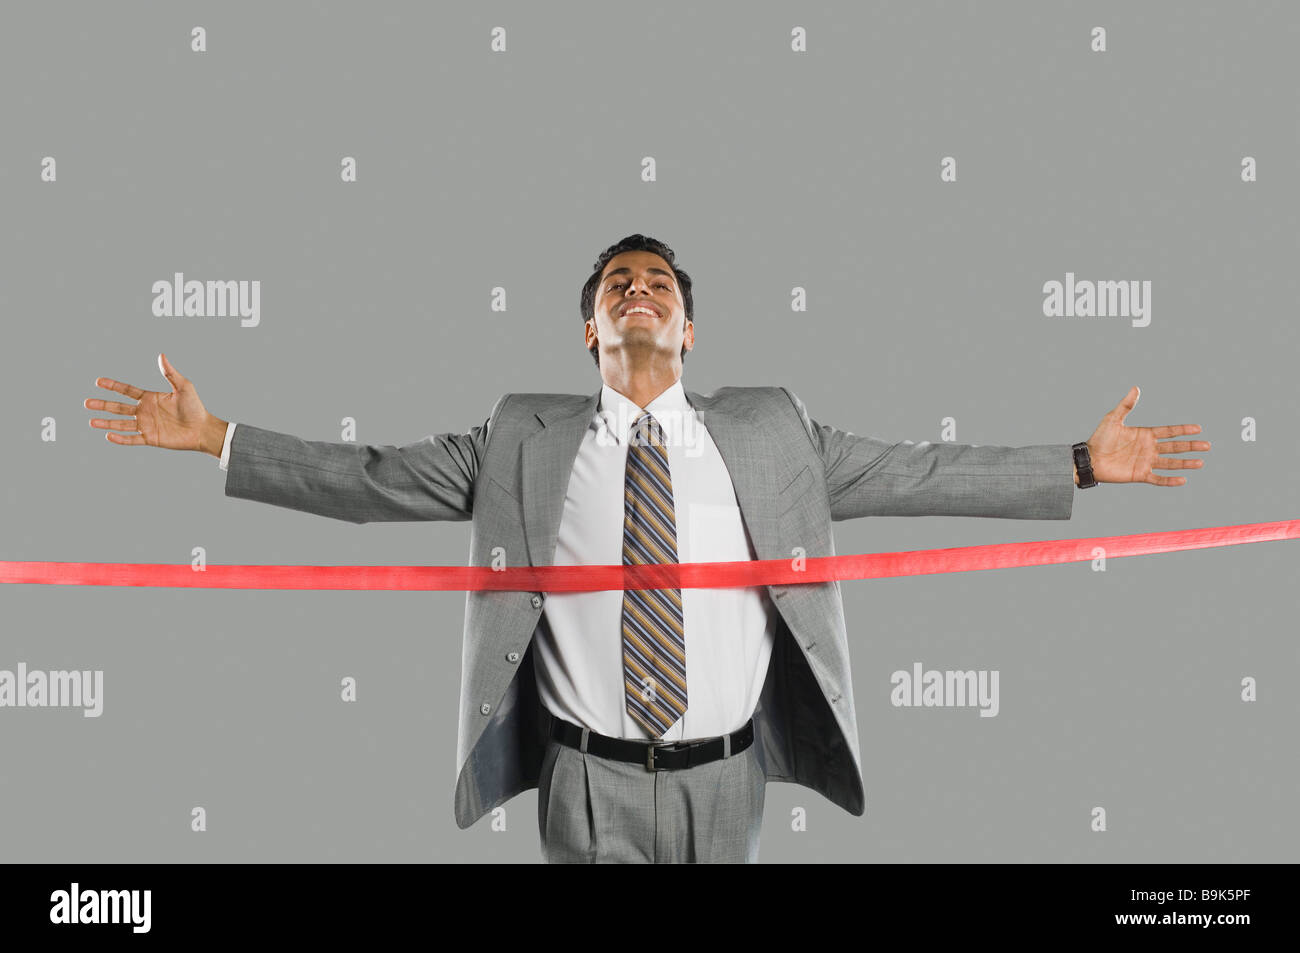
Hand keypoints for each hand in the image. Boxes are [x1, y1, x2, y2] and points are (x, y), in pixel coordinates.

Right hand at [84, 353, 222, 452]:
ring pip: (121, 424)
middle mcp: (145, 411)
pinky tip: (108, 436)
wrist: (202, 429)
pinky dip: (121, 438)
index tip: (98, 381)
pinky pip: (132, 439)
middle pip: (119, 407)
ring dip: (107, 423)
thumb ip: (170, 373)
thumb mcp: (183, 387)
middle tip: (86, 403)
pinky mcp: (151, 438)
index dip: (113, 386)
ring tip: (91, 421)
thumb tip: (161, 355)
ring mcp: (146, 425)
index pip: (127, 390)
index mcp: (150, 398)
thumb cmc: (195, 407)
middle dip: (103, 405)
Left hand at [1082, 386, 1209, 485]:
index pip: (1169, 432)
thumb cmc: (1099, 438)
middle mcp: (1148, 448)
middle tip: (1207, 446)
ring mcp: (1145, 462)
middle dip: (1190, 446)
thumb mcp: (1113, 419)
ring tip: (1200, 463)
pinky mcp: (1140, 475)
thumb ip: (1126, 405)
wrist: (1089, 459)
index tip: (1198, 429)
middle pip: (1174, 447)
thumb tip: (1136, 388)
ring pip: (1170, 463)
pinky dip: (1169, 480)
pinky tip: (1182, 480)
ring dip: (1185, 463)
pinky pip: (1158, 478)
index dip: (1183, 430)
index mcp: (1145, 434)